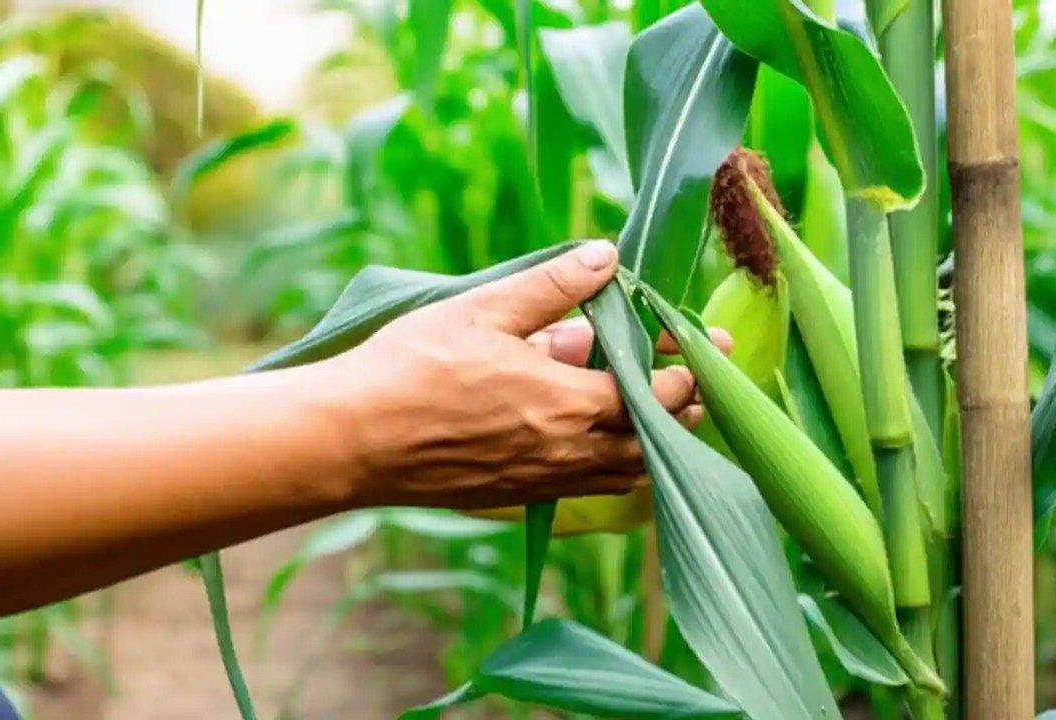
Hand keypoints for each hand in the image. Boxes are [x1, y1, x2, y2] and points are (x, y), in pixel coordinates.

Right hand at [314, 240, 725, 510]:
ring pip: (625, 471)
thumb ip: (553, 285)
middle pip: (653, 439)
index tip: (705, 345)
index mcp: (566, 402)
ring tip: (661, 412)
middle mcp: (566, 452)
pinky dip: (613, 465)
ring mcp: (543, 481)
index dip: (686, 368)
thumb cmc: (411, 368)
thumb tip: (607, 255)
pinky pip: (588, 487)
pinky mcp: (517, 497)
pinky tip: (600, 441)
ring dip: (651, 442)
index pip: (656, 392)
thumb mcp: (483, 308)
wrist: (350, 441)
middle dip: (682, 408)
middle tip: (697, 380)